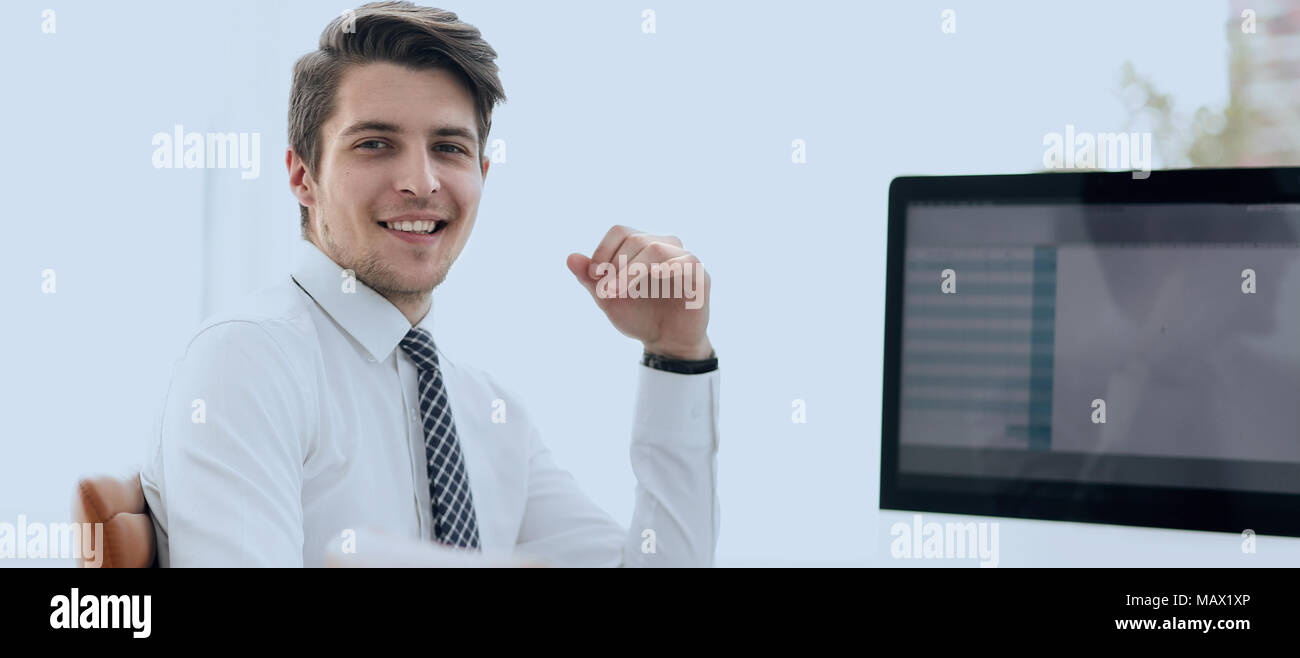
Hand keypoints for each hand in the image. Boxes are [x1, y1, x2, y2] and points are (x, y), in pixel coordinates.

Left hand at [566, 225, 711, 359]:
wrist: (665, 343)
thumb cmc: (638, 316)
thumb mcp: (608, 299)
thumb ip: (589, 279)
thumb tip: (570, 258)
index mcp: (642, 246)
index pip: (620, 231)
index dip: (603, 251)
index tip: (594, 277)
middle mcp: (664, 245)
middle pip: (636, 240)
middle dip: (616, 266)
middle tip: (605, 292)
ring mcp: (683, 258)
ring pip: (656, 249)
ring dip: (632, 271)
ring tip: (619, 292)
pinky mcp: (699, 275)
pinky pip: (685, 263)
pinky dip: (667, 269)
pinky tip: (654, 280)